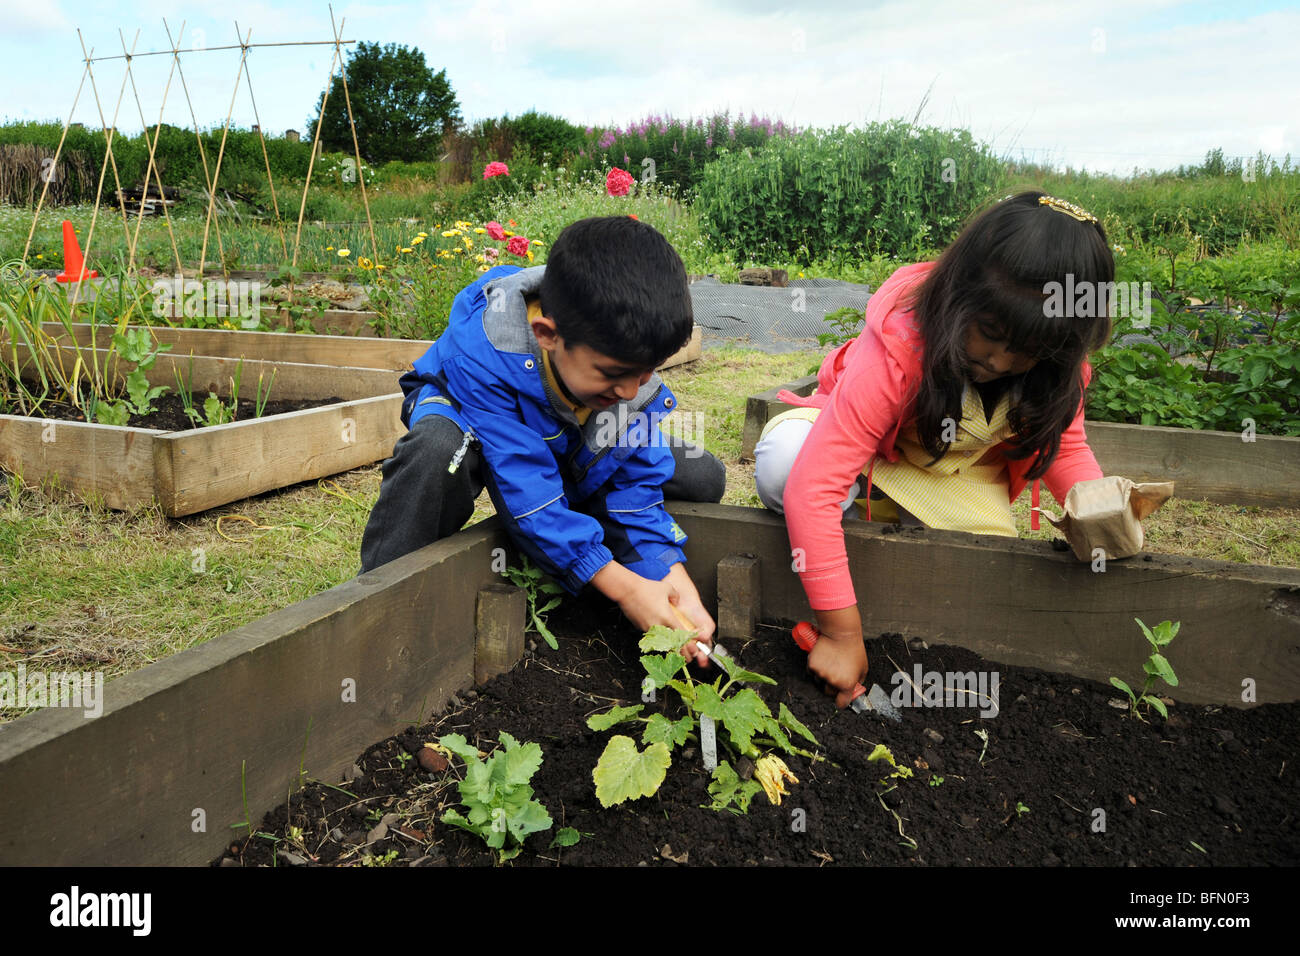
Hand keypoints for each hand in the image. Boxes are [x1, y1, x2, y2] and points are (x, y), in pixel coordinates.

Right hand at [590, 561, 716, 665]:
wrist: (627, 590)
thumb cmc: (645, 588)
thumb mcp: (667, 588)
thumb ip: (675, 596)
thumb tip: (677, 600)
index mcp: (667, 617)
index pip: (681, 636)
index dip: (689, 644)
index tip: (693, 648)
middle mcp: (658, 625)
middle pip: (672, 644)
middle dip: (681, 652)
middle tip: (687, 657)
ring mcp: (648, 628)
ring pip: (662, 641)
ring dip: (669, 646)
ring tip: (675, 649)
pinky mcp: (640, 628)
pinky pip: (652, 635)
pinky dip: (658, 637)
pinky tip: (661, 637)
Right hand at [808, 606, 868, 708]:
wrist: (841, 634)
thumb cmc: (853, 649)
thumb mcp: (863, 668)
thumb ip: (858, 681)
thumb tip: (854, 688)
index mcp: (847, 684)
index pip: (841, 703)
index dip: (841, 701)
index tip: (840, 700)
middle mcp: (833, 681)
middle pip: (828, 692)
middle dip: (831, 686)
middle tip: (835, 675)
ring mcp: (821, 674)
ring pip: (818, 681)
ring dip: (823, 676)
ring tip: (829, 663)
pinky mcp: (812, 665)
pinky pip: (811, 672)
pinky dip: (815, 667)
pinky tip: (822, 659)